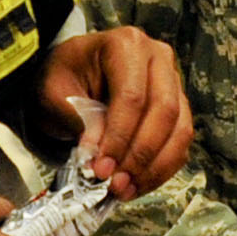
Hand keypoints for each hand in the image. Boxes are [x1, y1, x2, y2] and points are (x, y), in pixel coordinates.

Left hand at [37, 27, 191, 199]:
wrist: (71, 73)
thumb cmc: (63, 77)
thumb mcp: (55, 93)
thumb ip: (79, 119)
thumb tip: (98, 155)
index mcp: (126, 45)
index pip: (132, 96)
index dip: (119, 137)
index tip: (100, 169)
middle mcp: (159, 58)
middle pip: (164, 112)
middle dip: (140, 154)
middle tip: (114, 183)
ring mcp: (173, 81)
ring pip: (180, 129)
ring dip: (155, 166)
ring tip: (125, 190)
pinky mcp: (178, 106)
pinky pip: (181, 141)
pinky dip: (163, 168)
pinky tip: (138, 184)